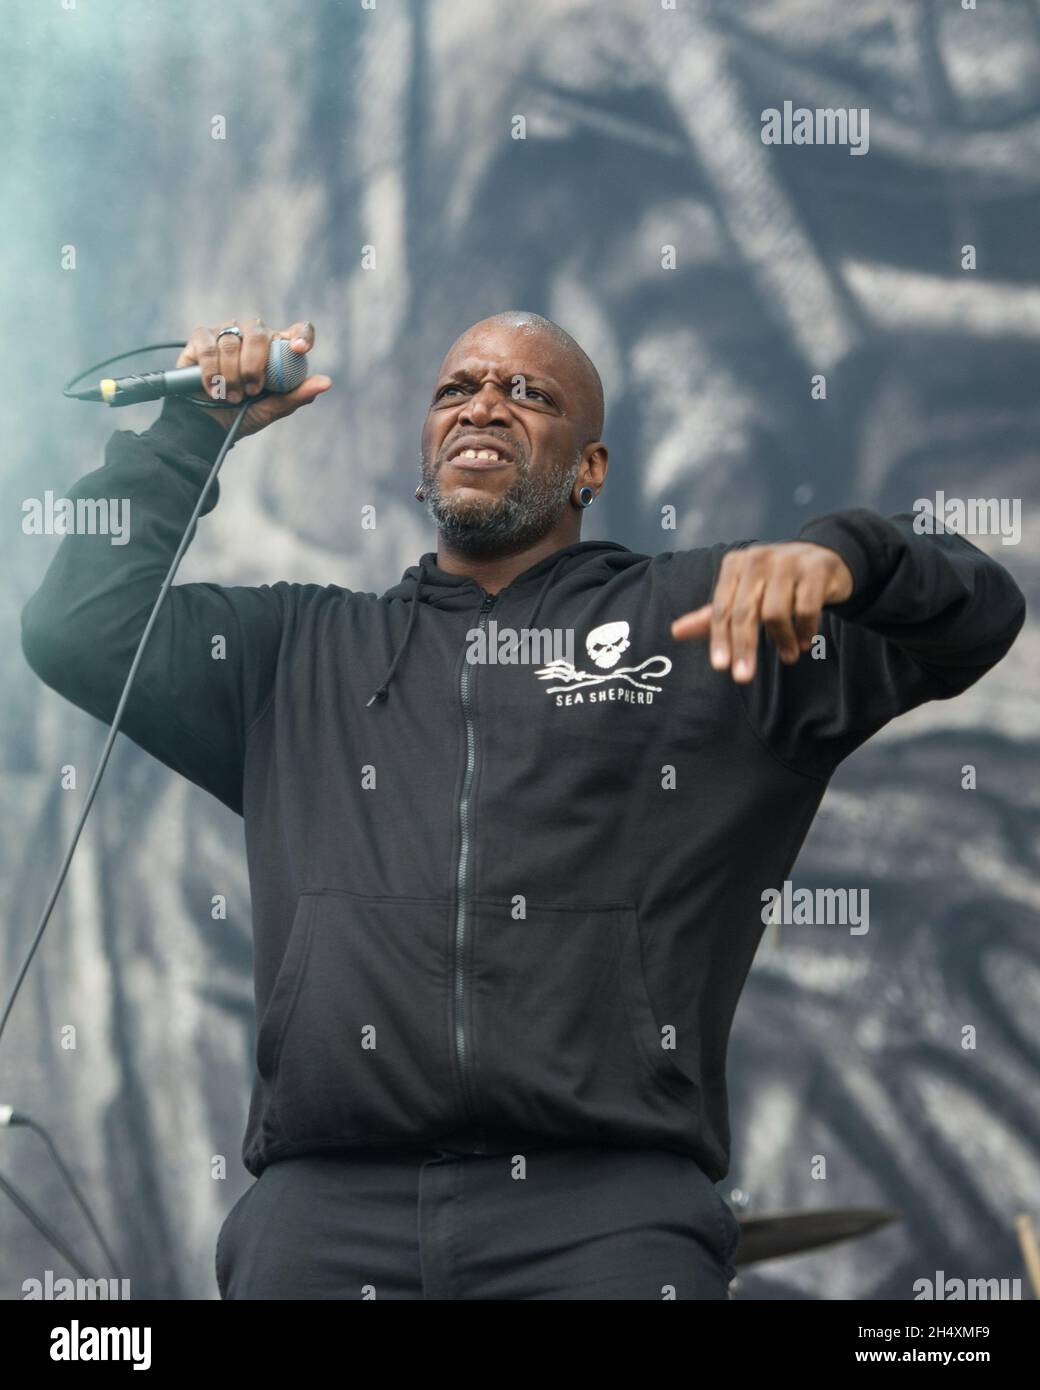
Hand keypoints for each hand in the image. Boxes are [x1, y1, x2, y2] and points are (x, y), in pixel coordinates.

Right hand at [174, 317, 331, 437]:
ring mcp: (226, 334)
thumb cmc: (244, 414)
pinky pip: (207, 345)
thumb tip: (326, 382)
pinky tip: (214, 388)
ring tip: (232, 397)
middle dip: (254, 364)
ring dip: (231, 374)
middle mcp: (253, 336)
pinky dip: (211, 370)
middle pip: (258, 331)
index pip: (298, 330)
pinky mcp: (201, 339)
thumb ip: (297, 395)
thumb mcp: (273, 409)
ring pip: (231, 340)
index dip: (301, 335)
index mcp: (277, 349)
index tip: (300, 349)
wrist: (208, 425)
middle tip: (252, 390)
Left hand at [670, 541, 853, 681]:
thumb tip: (676, 632)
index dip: (719, 639)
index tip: (720, 666)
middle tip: (743, 676)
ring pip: (775, 613)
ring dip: (782, 641)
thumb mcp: (742, 595)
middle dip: (744, 648)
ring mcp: (788, 562)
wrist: (822, 560)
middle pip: (744, 612)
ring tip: (789, 656)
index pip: (721, 608)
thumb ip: (712, 616)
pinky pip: (806, 609)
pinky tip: (805, 642)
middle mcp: (758, 560)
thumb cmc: (774, 583)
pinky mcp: (816, 570)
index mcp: (735, 565)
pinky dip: (805, 631)